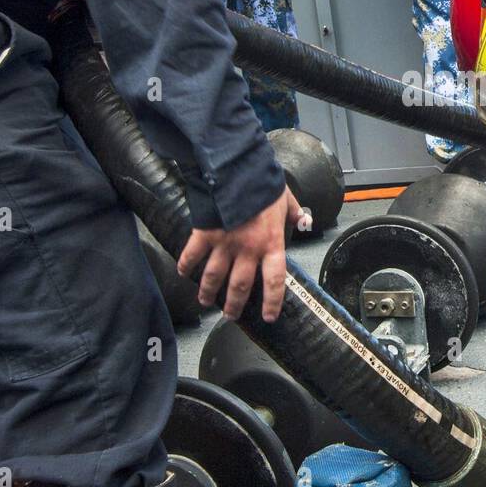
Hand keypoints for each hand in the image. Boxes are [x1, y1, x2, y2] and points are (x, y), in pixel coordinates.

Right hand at [176, 186, 304, 321]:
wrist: (238, 170)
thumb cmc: (264, 184)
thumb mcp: (286, 199)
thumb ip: (293, 213)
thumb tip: (303, 220)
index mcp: (271, 244)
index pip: (274, 281)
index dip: (271, 302)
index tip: (268, 316)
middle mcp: (247, 250)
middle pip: (239, 286)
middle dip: (233, 305)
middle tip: (230, 315)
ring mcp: (224, 244)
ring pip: (213, 277)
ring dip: (208, 292)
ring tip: (205, 301)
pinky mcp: (204, 234)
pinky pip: (191, 255)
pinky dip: (185, 265)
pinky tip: (182, 273)